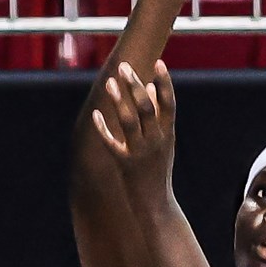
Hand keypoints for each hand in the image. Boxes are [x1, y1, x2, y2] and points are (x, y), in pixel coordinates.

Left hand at [93, 61, 176, 202]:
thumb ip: (159, 116)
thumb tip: (152, 88)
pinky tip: (96, 114)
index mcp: (168, 133)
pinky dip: (104, 128)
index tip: (159, 62)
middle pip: (147, 107)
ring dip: (119, 100)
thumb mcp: (164, 142)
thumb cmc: (158, 169)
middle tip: (123, 66)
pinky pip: (113, 142)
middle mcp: (157, 140)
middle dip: (135, 86)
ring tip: (110, 82)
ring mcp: (141, 152)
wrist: (156, 204)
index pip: (170, 103)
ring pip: (130, 121)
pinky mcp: (126, 164)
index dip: (165, 82)